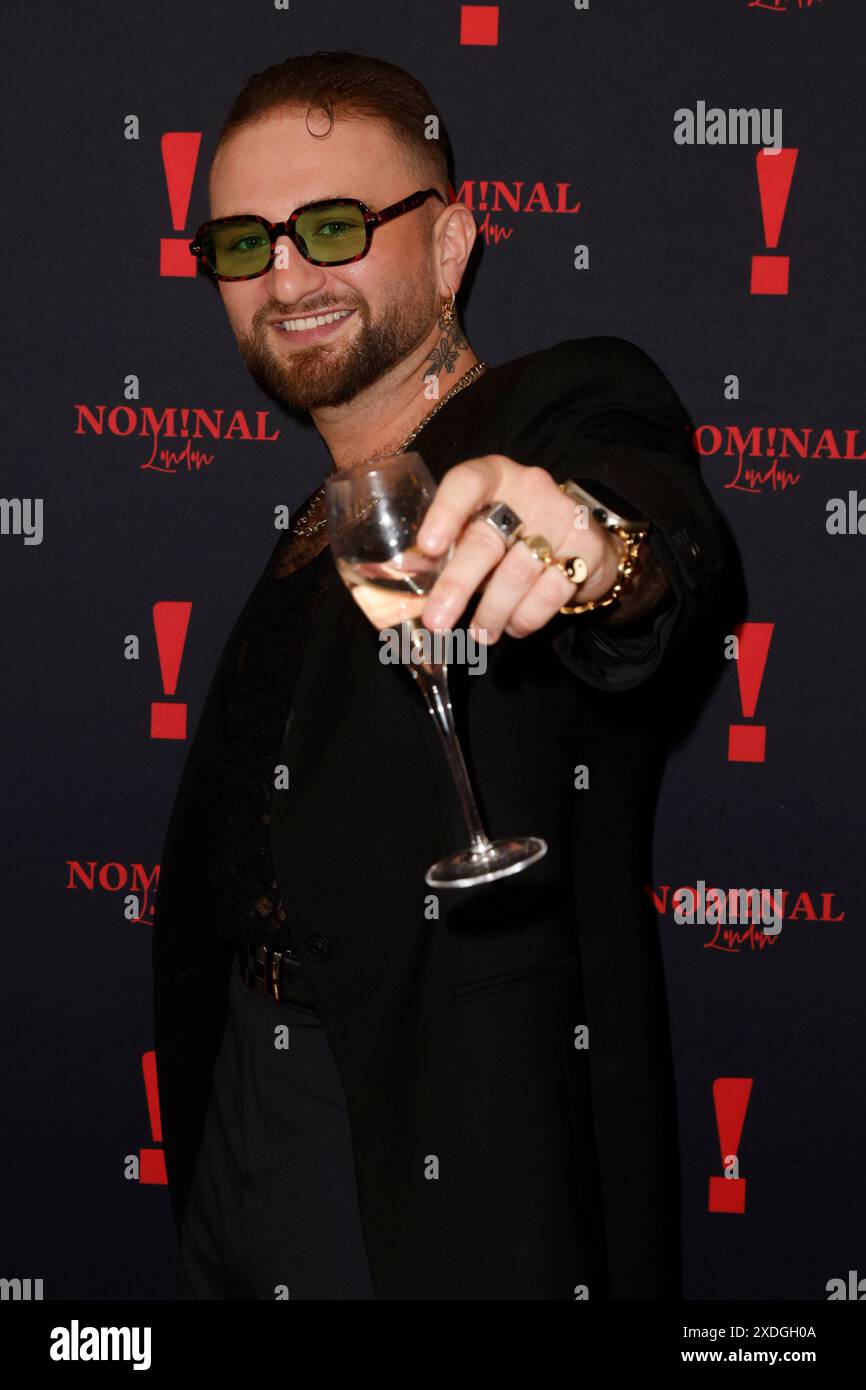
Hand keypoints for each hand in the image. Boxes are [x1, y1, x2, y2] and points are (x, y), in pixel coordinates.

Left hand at [416, 455, 622, 641]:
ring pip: (516, 575)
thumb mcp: (481, 525)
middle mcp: (530, 489)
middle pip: (486, 541)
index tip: (427, 548)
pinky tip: (513, 627)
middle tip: (437, 620)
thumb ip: (449, 544)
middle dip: (457, 586)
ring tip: (479, 633)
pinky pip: (548, 594)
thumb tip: (408, 576)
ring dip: (492, 613)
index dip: (444, 514)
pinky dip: (525, 618)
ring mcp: (562, 517)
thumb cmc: (515, 533)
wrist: (584, 538)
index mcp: (495, 475)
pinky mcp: (586, 548)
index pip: (467, 483)